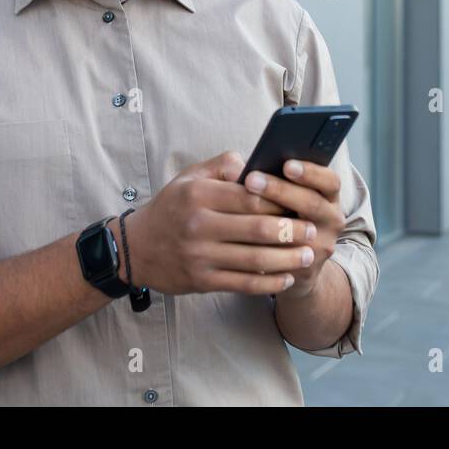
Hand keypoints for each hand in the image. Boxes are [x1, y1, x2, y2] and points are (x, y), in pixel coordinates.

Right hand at [124, 152, 318, 296]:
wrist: (136, 248)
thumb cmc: (172, 207)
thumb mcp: (190, 177)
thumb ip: (225, 165)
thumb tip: (260, 165)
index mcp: (199, 195)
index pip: (251, 197)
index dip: (281, 201)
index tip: (302, 202)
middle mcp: (199, 225)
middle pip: (258, 229)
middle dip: (292, 231)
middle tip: (312, 230)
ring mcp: (200, 256)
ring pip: (255, 260)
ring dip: (287, 259)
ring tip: (308, 255)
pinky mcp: (201, 281)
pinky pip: (243, 283)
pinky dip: (269, 282)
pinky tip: (287, 278)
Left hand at [239, 160, 343, 298]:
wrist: (297, 263)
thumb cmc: (284, 215)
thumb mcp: (289, 194)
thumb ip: (276, 177)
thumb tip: (244, 169)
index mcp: (329, 196)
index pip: (329, 181)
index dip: (310, 172)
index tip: (286, 164)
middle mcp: (332, 219)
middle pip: (312, 203)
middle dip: (280, 190)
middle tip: (252, 179)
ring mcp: (322, 246)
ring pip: (300, 232)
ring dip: (271, 220)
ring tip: (243, 209)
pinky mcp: (307, 269)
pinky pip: (287, 257)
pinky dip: (265, 247)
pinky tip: (242, 239)